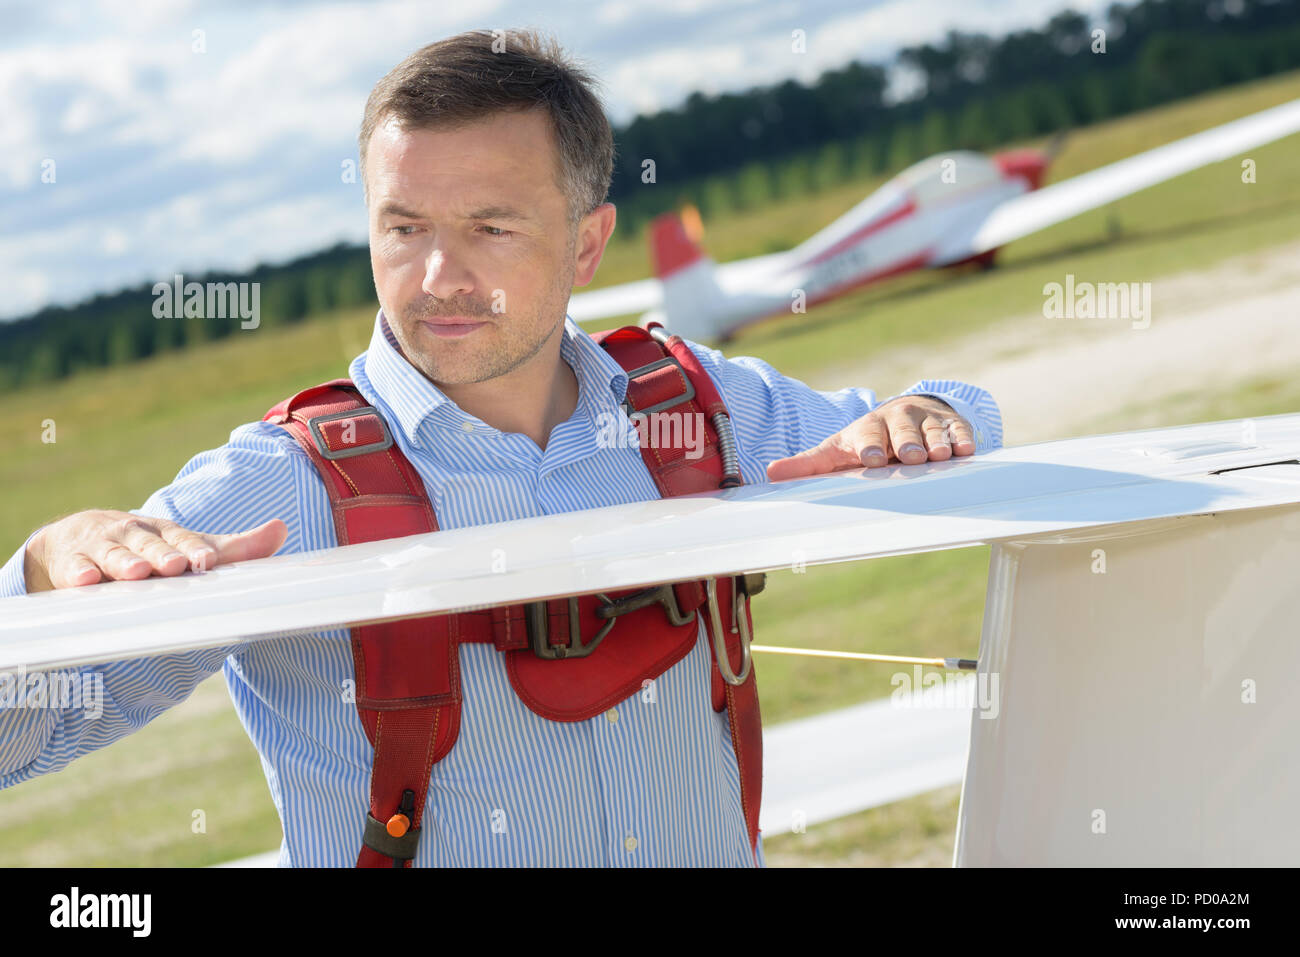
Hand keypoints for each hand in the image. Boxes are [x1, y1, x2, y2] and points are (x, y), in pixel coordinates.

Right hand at [22, 511, 287, 592]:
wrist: (80, 536)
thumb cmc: (149, 547)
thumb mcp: (188, 545)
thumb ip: (234, 547)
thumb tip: (282, 529)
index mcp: (168, 533)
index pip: (185, 540)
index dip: (197, 550)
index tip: (208, 561)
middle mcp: (137, 535)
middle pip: (151, 545)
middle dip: (163, 555)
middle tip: (176, 566)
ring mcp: (102, 547)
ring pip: (113, 554)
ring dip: (124, 563)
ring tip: (135, 574)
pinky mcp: (72, 562)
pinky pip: (74, 568)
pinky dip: (79, 574)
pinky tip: (85, 582)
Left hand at [766, 396, 975, 480]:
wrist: (907, 414)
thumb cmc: (866, 443)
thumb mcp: (837, 452)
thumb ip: (807, 464)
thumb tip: (770, 474)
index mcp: (866, 428)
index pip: (866, 435)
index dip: (869, 446)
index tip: (870, 459)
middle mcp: (896, 420)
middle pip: (902, 432)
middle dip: (906, 444)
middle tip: (911, 457)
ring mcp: (925, 421)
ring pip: (932, 432)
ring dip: (936, 444)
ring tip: (940, 456)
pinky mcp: (951, 424)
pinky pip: (959, 430)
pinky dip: (962, 439)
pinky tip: (966, 449)